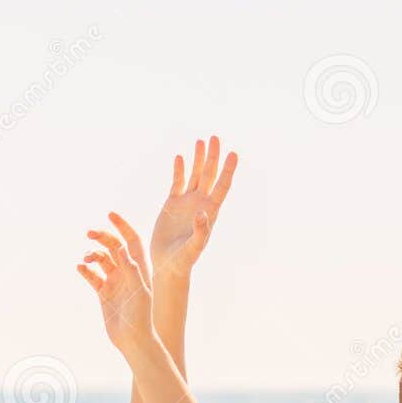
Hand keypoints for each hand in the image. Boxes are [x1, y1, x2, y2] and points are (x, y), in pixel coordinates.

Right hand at [78, 212, 156, 352]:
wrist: (133, 339)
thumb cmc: (142, 316)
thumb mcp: (138, 291)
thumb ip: (130, 269)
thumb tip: (119, 248)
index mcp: (139, 268)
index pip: (131, 241)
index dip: (122, 226)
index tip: (110, 214)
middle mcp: (127, 272)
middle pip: (113, 246)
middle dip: (102, 237)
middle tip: (89, 233)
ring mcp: (115, 282)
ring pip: (100, 260)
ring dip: (92, 255)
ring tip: (86, 259)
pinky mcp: (104, 293)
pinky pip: (92, 276)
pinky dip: (85, 270)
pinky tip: (80, 267)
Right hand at [150, 135, 237, 278]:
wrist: (168, 265)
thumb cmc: (184, 261)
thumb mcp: (194, 248)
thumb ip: (201, 232)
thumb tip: (203, 214)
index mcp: (210, 212)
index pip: (222, 187)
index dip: (228, 170)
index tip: (234, 154)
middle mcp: (200, 204)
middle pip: (209, 175)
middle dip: (213, 157)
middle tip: (215, 138)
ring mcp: (186, 202)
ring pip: (195, 175)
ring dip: (198, 159)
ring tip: (201, 141)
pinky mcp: (171, 204)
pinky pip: (177, 182)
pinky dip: (179, 170)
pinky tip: (180, 157)